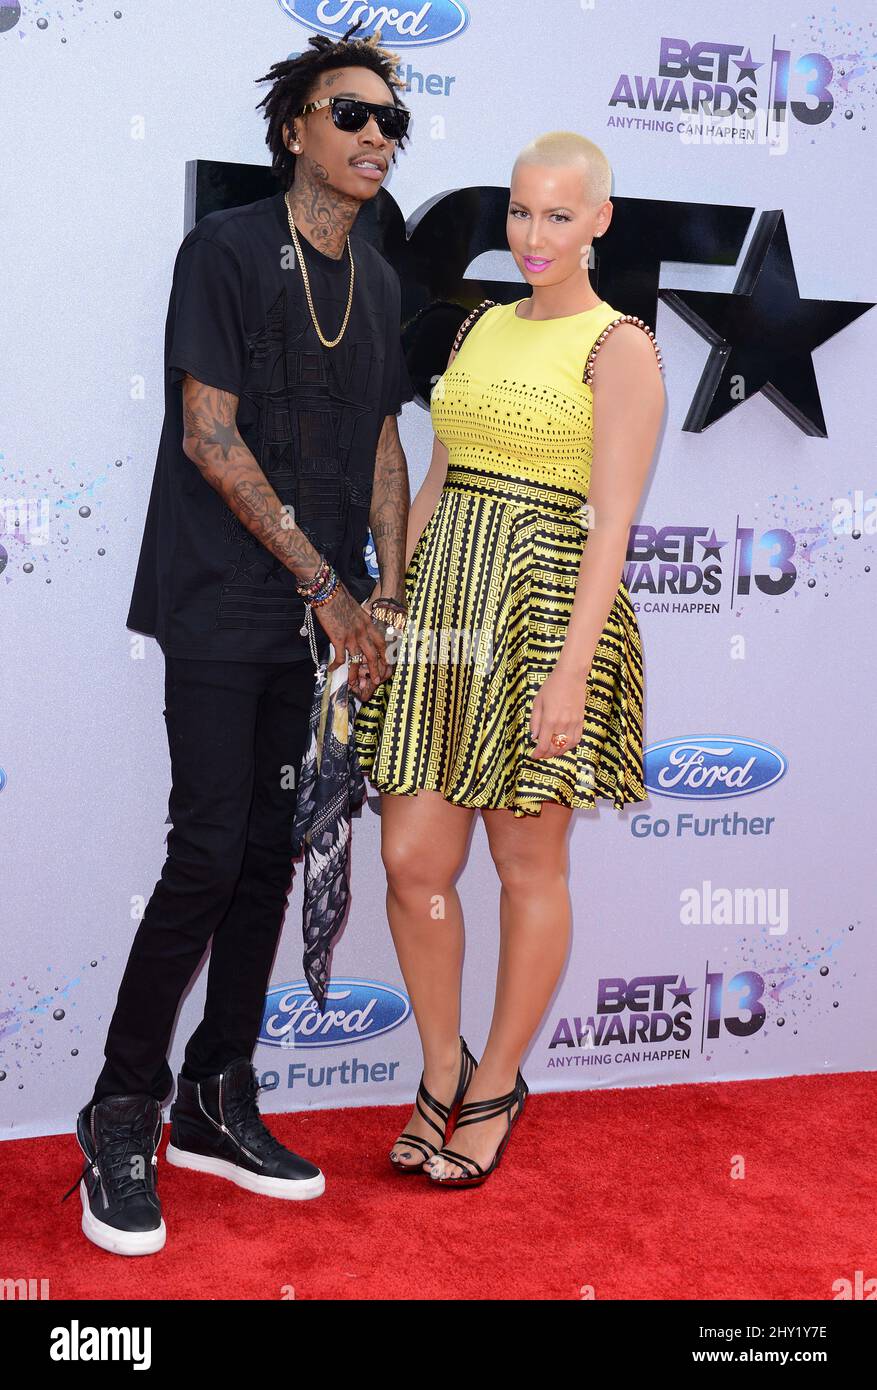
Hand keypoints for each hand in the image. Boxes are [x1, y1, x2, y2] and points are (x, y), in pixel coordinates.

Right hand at [313, 580, 389, 697]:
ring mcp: (351, 636)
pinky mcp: (338, 639)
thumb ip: (357, 619)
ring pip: (357, 661)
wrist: (328, 591)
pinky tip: (332, 670)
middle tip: (376, 681)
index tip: (387, 663)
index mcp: (368, 623)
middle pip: (373, 655)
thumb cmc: (338, 596)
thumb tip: (355, 625)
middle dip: (375, 670)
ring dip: (355, 675)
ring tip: (354, 684)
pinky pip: (340, 658)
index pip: (381, 642)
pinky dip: (336, 666)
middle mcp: (362, 631)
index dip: (385, 654)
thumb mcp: (354, 608)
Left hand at [529, 660, 588, 759]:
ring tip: (551, 751)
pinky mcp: (581, 721)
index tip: (533, 756)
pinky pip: (576, 739)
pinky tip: (563, 745)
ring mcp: (573, 723)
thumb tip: (533, 737)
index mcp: (549, 720)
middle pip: (555, 748)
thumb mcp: (538, 702)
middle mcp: (562, 724)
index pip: (543, 745)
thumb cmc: (552, 686)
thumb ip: (535, 721)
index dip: (538, 754)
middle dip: (546, 754)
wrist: (571, 676)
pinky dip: (569, 746)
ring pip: (566, 746)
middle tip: (541, 754)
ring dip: (558, 752)